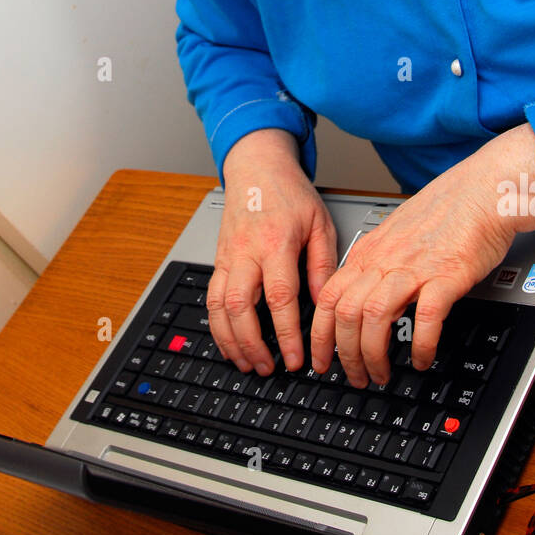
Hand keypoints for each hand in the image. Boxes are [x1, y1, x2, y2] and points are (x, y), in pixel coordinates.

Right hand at [207, 129, 337, 375]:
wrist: (256, 166)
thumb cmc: (289, 192)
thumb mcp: (320, 222)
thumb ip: (323, 264)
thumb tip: (324, 303)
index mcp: (276, 242)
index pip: (280, 296)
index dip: (286, 333)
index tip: (296, 358)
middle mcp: (246, 251)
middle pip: (239, 306)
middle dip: (251, 344)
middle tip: (267, 368)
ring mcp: (227, 256)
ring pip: (217, 306)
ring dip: (230, 340)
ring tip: (247, 363)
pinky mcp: (218, 259)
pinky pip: (210, 298)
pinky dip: (217, 326)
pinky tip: (229, 343)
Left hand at [309, 125, 534, 385]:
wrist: (482, 189)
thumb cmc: (446, 211)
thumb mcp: (395, 235)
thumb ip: (376, 264)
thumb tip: (362, 297)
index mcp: (368, 252)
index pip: (327, 298)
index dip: (320, 336)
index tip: (323, 361)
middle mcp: (384, 260)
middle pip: (345, 313)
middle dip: (346, 355)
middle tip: (357, 377)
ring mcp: (414, 267)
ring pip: (374, 317)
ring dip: (374, 354)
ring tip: (383, 374)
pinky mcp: (447, 274)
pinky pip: (425, 317)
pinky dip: (420, 344)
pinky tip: (422, 358)